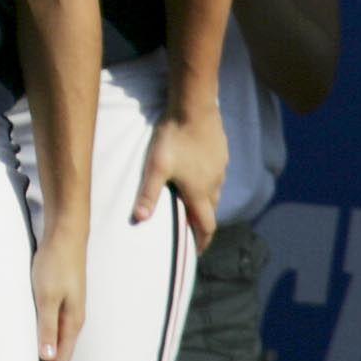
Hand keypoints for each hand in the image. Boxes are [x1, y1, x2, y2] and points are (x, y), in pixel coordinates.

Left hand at [31, 227, 86, 360]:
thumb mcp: (46, 296)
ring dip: (47, 355)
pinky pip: (55, 326)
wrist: (65, 234)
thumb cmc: (54, 264)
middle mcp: (74, 319)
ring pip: (58, 340)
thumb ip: (46, 326)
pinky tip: (34, 337)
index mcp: (72, 323)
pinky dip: (45, 337)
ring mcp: (70, 308)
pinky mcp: (63, 297)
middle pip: (62, 353)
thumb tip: (47, 358)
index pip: (61, 359)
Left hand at [134, 107, 226, 251]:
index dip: (201, 241)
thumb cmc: (174, 138)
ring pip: (215, 193)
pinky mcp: (221, 154)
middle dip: (201, 223)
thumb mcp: (156, 166)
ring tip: (192, 205)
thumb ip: (148, 193)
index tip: (195, 252)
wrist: (195, 108)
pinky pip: (216, 175)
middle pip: (210, 211)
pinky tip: (197, 175)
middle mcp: (214, 184)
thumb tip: (139, 219)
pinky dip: (207, 183)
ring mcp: (221, 168)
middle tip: (191, 230)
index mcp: (199, 192)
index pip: (206, 226)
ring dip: (205, 203)